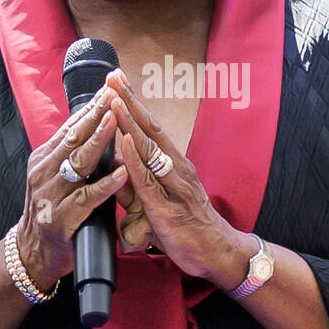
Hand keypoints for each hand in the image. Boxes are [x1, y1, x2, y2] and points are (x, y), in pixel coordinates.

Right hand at [15, 84, 129, 289]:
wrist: (33, 252)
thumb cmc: (52, 211)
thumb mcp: (56, 176)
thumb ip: (72, 154)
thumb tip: (95, 122)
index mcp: (44, 158)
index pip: (70, 127)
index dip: (90, 107)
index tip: (108, 88)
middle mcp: (44, 172)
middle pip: (73, 138)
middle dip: (95, 115)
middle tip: (113, 94)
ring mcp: (51, 195)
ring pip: (79, 162)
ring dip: (99, 140)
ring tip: (116, 121)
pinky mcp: (62, 218)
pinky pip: (88, 197)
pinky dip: (106, 184)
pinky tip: (122, 173)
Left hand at [103, 68, 243, 282]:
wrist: (216, 252)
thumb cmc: (186, 224)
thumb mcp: (154, 201)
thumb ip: (134, 184)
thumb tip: (118, 166)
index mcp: (173, 163)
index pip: (149, 127)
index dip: (133, 103)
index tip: (117, 80)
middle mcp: (176, 167)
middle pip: (149, 127)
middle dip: (129, 100)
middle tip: (113, 76)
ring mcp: (174, 186)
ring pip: (149, 148)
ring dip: (129, 122)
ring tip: (113, 100)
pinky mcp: (167, 208)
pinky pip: (148, 180)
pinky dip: (136, 159)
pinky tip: (125, 141)